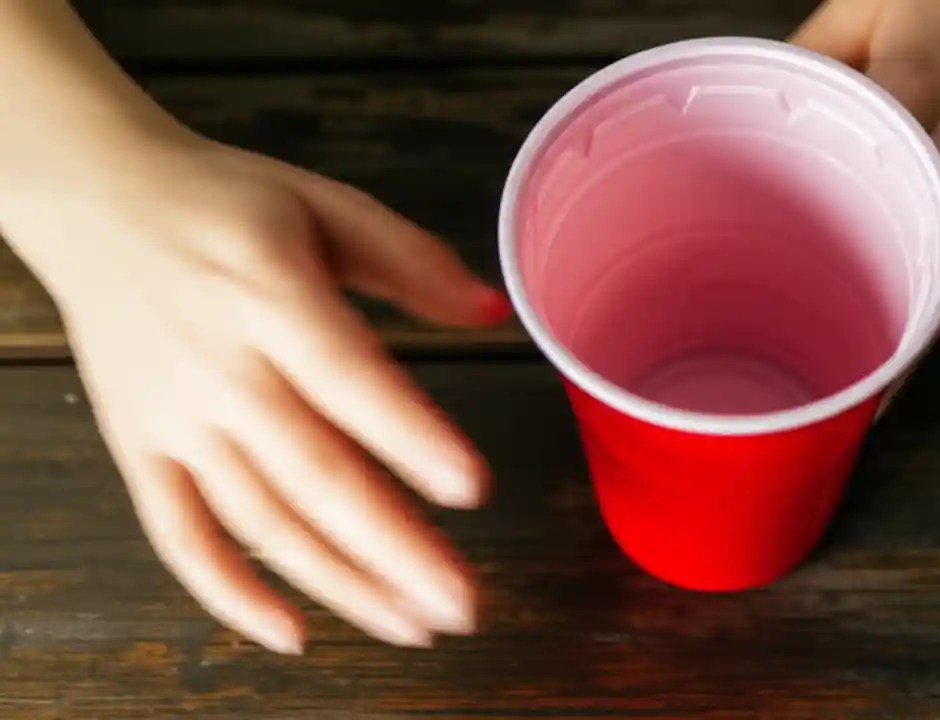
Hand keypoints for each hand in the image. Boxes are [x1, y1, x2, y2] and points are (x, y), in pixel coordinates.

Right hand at [3, 131, 509, 652]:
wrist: (96, 200)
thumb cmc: (224, 203)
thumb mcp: (325, 204)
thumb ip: (412, 261)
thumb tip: (493, 312)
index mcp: (271, 295)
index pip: (347, 377)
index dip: (409, 437)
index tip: (471, 488)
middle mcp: (221, 366)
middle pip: (312, 473)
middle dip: (392, 548)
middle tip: (462, 603)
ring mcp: (174, 416)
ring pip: (261, 519)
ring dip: (338, 582)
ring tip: (411, 625)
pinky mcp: (140, 446)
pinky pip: (179, 534)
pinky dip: (228, 591)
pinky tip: (292, 632)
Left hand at [793, 0, 939, 394]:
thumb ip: (814, 51)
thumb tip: (759, 101)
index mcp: (914, 91)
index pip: (855, 184)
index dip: (809, 245)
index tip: (768, 301)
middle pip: (907, 252)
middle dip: (863, 322)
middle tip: (817, 383)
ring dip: (918, 343)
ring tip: (876, 402)